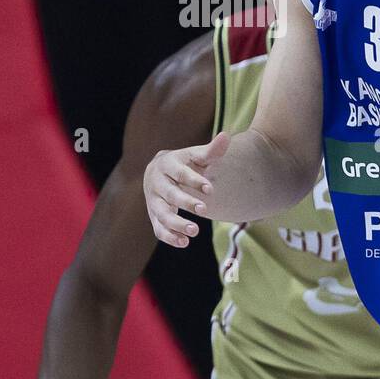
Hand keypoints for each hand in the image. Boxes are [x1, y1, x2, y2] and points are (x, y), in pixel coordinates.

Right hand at [143, 131, 229, 247]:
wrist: (159, 172)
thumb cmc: (183, 163)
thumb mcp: (195, 156)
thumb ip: (211, 151)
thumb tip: (226, 136)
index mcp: (167, 165)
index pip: (180, 174)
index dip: (195, 181)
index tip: (211, 189)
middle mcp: (157, 183)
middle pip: (170, 194)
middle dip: (186, 202)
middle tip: (204, 209)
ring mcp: (153, 201)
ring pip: (161, 214)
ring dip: (176, 224)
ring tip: (195, 230)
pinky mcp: (154, 217)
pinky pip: (158, 229)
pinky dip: (169, 237)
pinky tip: (184, 242)